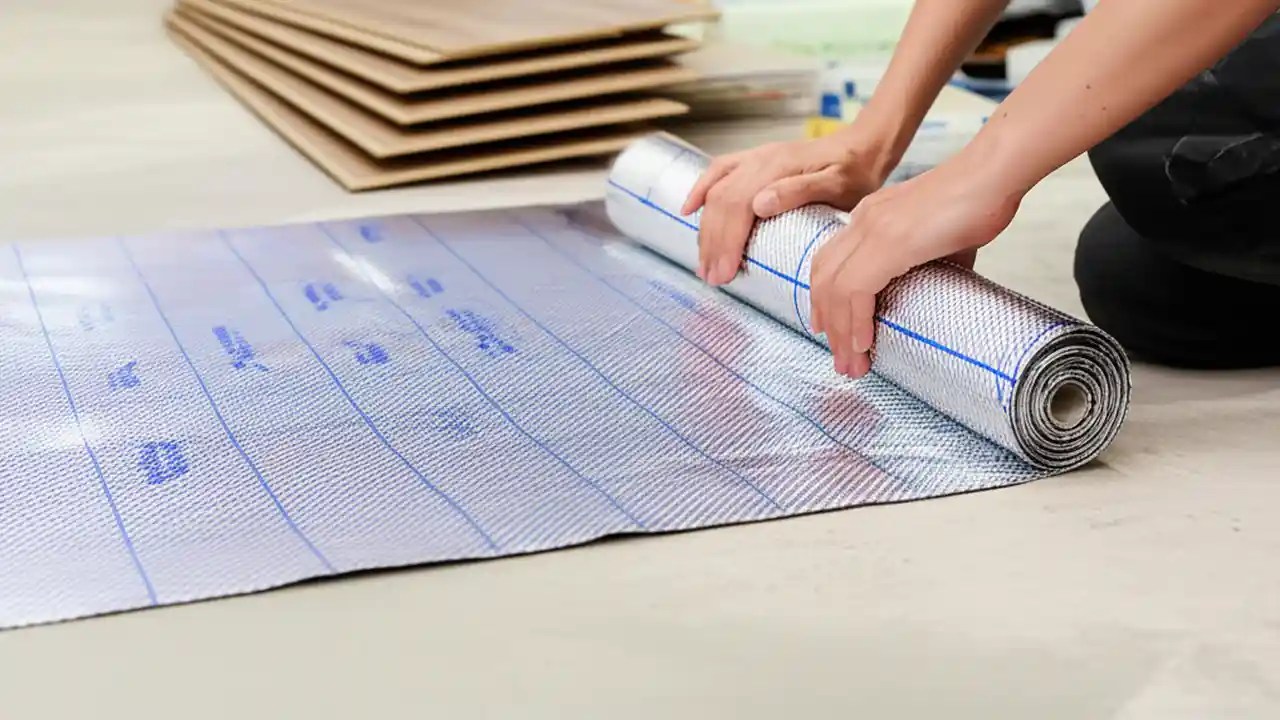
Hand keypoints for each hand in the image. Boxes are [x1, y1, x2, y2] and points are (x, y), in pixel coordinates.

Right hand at [681, 133, 895, 285]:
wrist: (863, 148)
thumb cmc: (854, 173)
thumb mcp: (838, 184)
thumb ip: (799, 191)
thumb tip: (758, 204)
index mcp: (777, 168)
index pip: (737, 206)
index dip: (726, 242)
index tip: (724, 274)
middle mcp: (759, 160)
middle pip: (721, 203)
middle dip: (712, 243)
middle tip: (712, 278)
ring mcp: (753, 159)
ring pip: (716, 192)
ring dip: (705, 229)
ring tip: (704, 262)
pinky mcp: (753, 161)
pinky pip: (717, 173)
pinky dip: (700, 191)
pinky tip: (688, 211)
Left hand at [810, 152, 1023, 377]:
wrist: (995, 173)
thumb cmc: (980, 201)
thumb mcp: (945, 240)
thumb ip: (934, 263)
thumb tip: (942, 287)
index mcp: (870, 217)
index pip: (830, 263)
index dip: (825, 300)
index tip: (833, 332)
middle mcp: (862, 221)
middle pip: (823, 279)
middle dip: (828, 325)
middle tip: (842, 360)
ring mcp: (872, 229)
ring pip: (834, 290)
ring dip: (841, 334)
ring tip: (853, 366)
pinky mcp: (889, 242)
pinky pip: (856, 290)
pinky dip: (855, 321)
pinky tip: (863, 344)